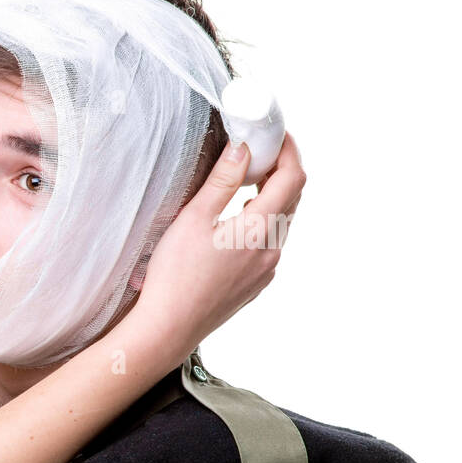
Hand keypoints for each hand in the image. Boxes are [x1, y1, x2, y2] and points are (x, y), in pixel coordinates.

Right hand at [132, 131, 305, 351]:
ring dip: (270, 198)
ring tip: (243, 186)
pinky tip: (233, 224)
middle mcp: (272, 250)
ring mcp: (267, 269)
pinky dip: (260, 223)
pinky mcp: (256, 283)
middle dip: (280, 171)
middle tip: (258, 153)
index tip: (276, 135)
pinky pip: (268, 244)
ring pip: (281, 222)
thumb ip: (221, 181)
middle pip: (292, 199)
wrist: (169, 327)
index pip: (293, 178)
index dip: (289, 150)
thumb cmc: (174, 278)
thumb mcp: (193, 219)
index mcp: (259, 229)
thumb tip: (242, 149)